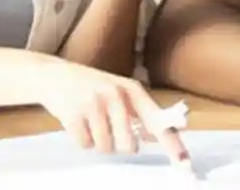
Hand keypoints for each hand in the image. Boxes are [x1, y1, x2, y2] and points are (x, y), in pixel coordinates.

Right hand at [37, 59, 191, 166]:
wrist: (53, 75)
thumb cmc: (91, 87)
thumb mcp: (118, 91)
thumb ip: (140, 112)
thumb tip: (159, 137)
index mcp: (132, 90)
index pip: (158, 122)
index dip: (173, 146)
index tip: (185, 165)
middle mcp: (116, 94)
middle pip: (129, 145)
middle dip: (118, 143)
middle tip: (107, 126)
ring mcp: (94, 103)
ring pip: (106, 147)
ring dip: (98, 140)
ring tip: (90, 120)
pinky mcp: (74, 114)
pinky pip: (86, 145)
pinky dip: (82, 139)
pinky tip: (77, 121)